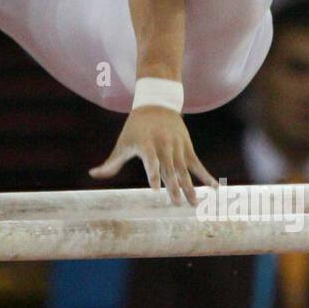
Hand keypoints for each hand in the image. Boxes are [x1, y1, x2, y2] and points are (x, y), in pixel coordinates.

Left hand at [88, 106, 216, 205]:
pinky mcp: (187, 147)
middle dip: (173, 186)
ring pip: (184, 169)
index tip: (154, 189)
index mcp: (146, 144)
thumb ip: (111, 162)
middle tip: (176, 203)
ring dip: (190, 186)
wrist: (158, 104)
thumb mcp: (123, 143)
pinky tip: (215, 188)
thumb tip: (93, 174)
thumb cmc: (135, 128)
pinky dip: (206, 175)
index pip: (150, 160)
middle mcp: (163, 145)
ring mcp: (177, 146)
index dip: (152, 173)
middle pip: (169, 168)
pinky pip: (197, 164)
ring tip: (194, 203)